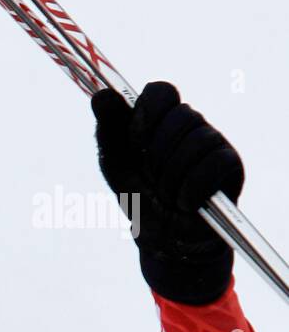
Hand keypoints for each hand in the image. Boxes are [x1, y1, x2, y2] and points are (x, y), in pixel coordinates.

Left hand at [92, 81, 243, 304]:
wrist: (162, 239)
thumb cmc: (138, 197)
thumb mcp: (115, 166)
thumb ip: (108, 130)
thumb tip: (101, 95)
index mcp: (160, 121)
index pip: (161, 91)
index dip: (146, 114)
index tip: (135, 142)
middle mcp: (190, 126)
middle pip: (179, 115)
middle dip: (155, 155)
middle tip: (150, 179)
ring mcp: (212, 142)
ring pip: (196, 141)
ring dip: (170, 178)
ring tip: (166, 195)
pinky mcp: (230, 164)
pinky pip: (212, 165)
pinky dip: (190, 190)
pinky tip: (184, 203)